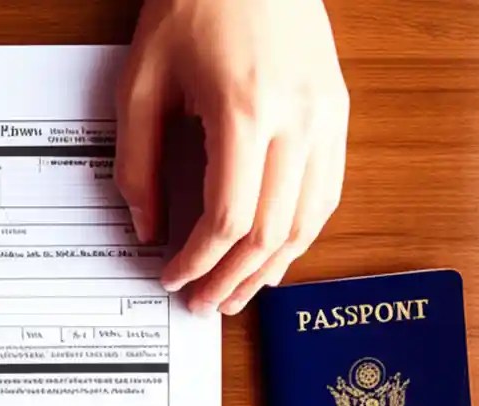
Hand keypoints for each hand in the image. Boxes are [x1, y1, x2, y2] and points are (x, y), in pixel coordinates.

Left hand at [116, 0, 349, 314]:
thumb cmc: (194, 5)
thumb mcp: (143, 83)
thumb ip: (138, 162)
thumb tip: (146, 226)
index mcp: (246, 110)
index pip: (228, 218)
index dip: (197, 261)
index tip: (171, 277)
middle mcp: (299, 119)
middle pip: (271, 231)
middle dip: (232, 278)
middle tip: (203, 304)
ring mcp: (329, 116)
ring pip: (309, 220)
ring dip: (271, 268)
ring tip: (238, 293)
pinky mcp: (340, 111)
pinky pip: (328, 191)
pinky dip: (302, 232)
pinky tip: (274, 254)